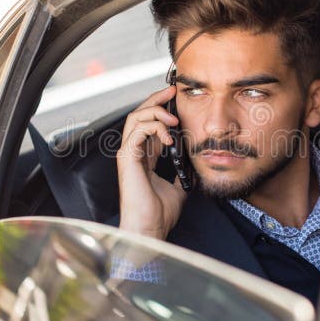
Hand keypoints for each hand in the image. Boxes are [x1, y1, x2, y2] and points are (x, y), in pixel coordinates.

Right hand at [117, 85, 187, 239]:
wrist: (149, 229)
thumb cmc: (158, 214)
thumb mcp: (177, 188)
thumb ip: (181, 174)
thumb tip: (192, 166)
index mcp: (142, 158)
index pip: (148, 125)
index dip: (160, 109)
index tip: (175, 99)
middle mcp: (133, 153)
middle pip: (138, 115)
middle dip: (155, 100)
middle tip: (172, 91)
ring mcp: (127, 154)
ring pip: (135, 118)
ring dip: (156, 112)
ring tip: (174, 118)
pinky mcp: (127, 158)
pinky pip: (137, 130)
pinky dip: (154, 127)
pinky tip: (169, 136)